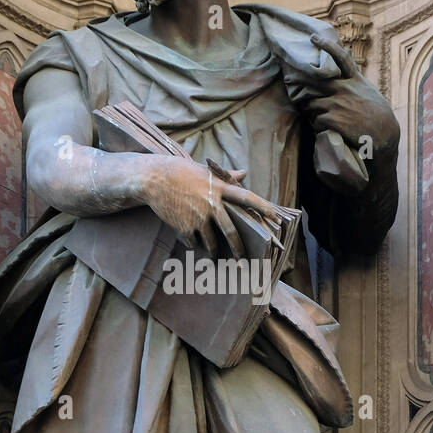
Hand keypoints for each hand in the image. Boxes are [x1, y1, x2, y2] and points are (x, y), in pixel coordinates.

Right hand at [139, 156, 281, 252]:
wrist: (154, 179)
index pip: (247, 198)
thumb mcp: (205, 172)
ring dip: (213, 252)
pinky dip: (194, 245)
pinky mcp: (184, 227)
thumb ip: (226, 175)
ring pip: (211, 242)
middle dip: (238, 249)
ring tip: (213, 256)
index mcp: (219, 188)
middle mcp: (212, 203)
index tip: (277, 219)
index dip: (264, 208)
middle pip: (231, 232)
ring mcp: (198, 217)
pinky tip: (191, 243)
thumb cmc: (181, 172)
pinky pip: (193, 242)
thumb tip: (244, 172)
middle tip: (243, 261)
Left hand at [309, 34, 398, 157]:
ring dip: (311, 110)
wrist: (384, 137)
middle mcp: (346, 89)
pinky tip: (324, 128)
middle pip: (315, 81)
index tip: (313, 37)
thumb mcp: (369, 92)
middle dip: (302, 84)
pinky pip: (316, 119)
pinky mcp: (334, 119)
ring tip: (316, 115)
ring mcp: (339, 104)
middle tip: (292, 85)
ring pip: (312, 103)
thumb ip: (355, 77)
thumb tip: (348, 55)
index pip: (340, 58)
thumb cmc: (377, 115)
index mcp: (355, 81)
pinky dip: (317, 124)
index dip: (326, 45)